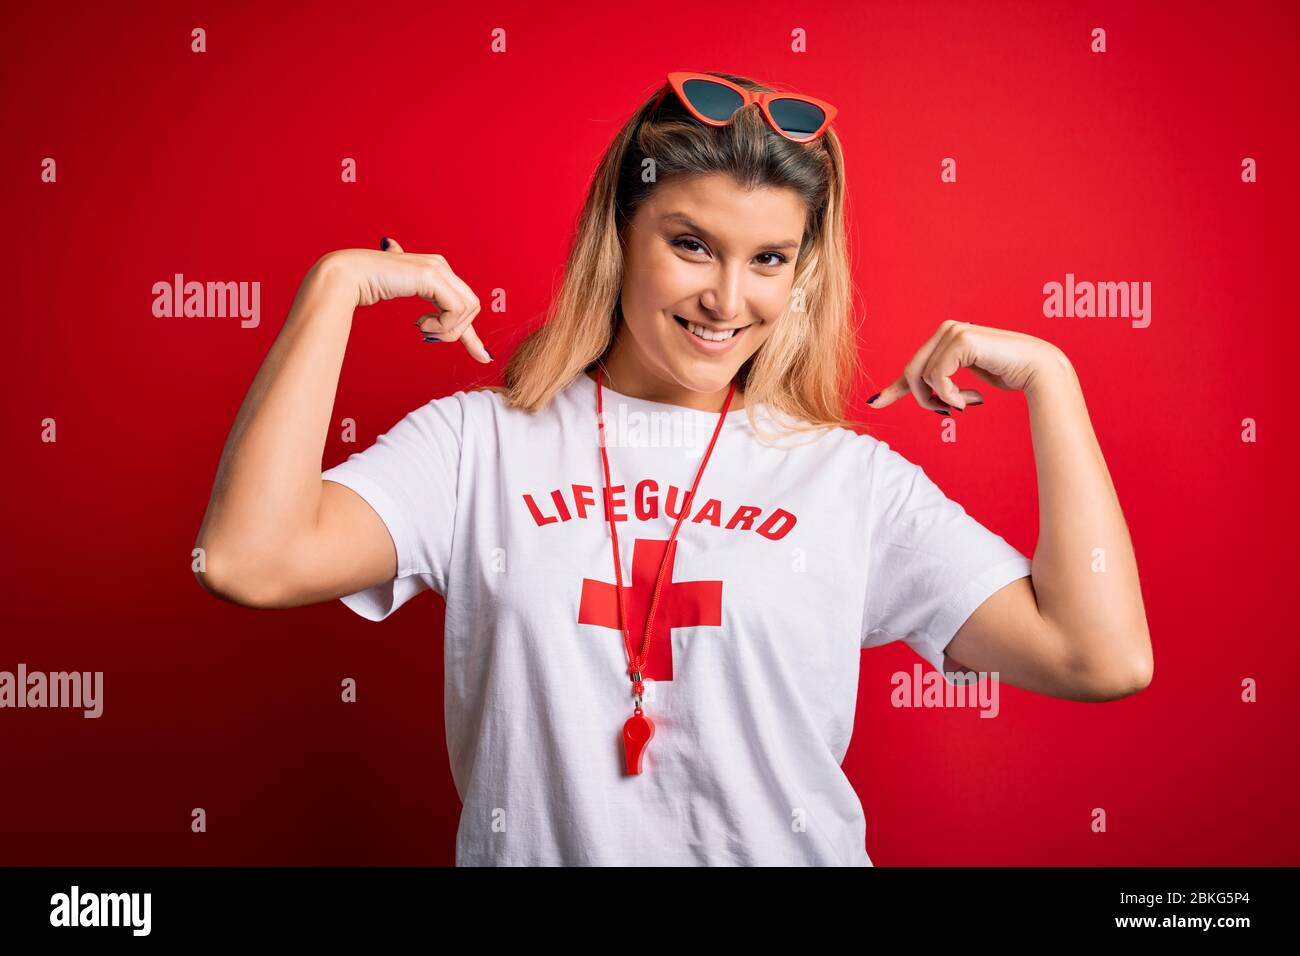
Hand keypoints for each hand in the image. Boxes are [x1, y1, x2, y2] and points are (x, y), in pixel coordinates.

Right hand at [320, 238, 491, 363]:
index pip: (465, 302)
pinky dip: (441, 325)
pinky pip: (455, 310)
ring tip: (421, 328)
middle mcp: (440, 265)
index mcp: (435, 268)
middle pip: (472, 308)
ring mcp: (437, 268)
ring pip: (467, 310)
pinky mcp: (431, 276)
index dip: (473, 333)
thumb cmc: (366, 285)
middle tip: (427, 335)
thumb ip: (413, 297)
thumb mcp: (399, 292)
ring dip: (446, 329)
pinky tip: (420, 324)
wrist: (348, 276)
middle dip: (457, 331)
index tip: (483, 357)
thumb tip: (409, 289)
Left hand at [865, 320, 1068, 413]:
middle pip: (913, 373)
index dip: (895, 388)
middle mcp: (947, 329)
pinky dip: (952, 395)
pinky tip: (976, 397)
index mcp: (946, 336)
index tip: (874, 404)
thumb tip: (919, 394)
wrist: (1038, 370)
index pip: (914, 366)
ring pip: (924, 377)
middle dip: (926, 400)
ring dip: (944, 400)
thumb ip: (942, 382)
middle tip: (946, 412)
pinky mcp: (961, 339)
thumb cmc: (1007, 373)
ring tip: (967, 403)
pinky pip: (938, 377)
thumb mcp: (965, 380)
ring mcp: (953, 331)